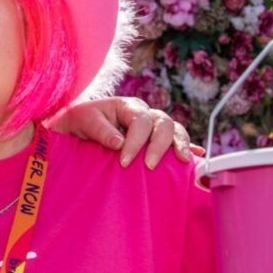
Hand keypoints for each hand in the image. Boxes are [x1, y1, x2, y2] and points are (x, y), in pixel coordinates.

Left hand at [50, 97, 191, 168]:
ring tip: (182, 160)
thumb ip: (99, 130)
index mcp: (128, 106)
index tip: (125, 162)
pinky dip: (188, 147)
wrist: (76, 127)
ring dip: (180, 144)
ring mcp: (153, 126)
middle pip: (163, 124)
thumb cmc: (79, 122)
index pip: (140, 121)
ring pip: (174, 130)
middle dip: (159, 145)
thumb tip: (119, 144)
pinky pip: (177, 141)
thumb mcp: (83, 121)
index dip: (136, 141)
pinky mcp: (155, 140)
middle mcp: (144, 114)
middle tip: (149, 166)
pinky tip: (197, 156)